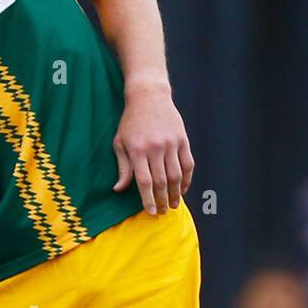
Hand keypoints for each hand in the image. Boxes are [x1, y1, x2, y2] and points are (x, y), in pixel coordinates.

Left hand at [112, 83, 193, 213]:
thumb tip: (119, 190)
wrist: (148, 96)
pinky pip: (188, 164)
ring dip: (175, 193)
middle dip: (162, 200)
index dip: (148, 199)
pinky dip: (187, 179)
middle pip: (161, 181)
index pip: (144, 181)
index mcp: (137, 150)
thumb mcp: (120, 143)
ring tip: (173, 204)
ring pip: (176, 175)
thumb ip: (122, 168)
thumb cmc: (130, 122)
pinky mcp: (182, 139)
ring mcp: (171, 143)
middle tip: (163, 212)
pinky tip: (183, 189)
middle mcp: (155, 148)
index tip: (151, 212)